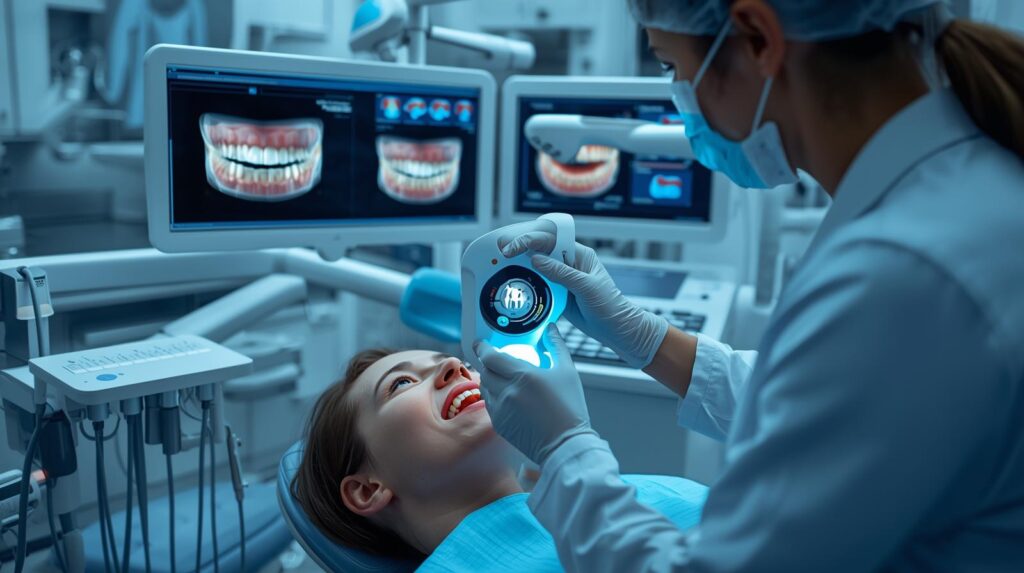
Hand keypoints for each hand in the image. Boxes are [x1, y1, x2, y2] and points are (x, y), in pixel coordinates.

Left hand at [473, 324, 594, 464]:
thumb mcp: (567, 372)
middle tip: (495, 358)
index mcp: (523, 376)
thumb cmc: (570, 407)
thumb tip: (550, 329)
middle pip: (485, 370)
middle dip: (487, 362)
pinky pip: (489, 404)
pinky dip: (494, 396)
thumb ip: (556, 346)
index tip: (481, 343)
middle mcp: (507, 392)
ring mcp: (501, 410)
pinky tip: (507, 396)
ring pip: (485, 387)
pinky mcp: (499, 424)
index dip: (483, 348)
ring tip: (502, 377)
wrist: (566, 444)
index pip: (491, 356)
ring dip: (490, 379)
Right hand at [497, 220, 668, 368]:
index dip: (529, 239)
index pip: (550, 238)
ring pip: (535, 266)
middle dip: (519, 248)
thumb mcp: (587, 287)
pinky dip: (524, 284)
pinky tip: (512, 285)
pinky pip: (536, 284)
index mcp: (578, 254)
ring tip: (500, 266)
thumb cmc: (610, 306)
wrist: (617, 330)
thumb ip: (562, 273)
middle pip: (539, 248)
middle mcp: (568, 263)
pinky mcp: (556, 293)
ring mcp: (561, 278)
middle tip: (500, 252)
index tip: (513, 247)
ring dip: (518, 265)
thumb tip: (536, 259)